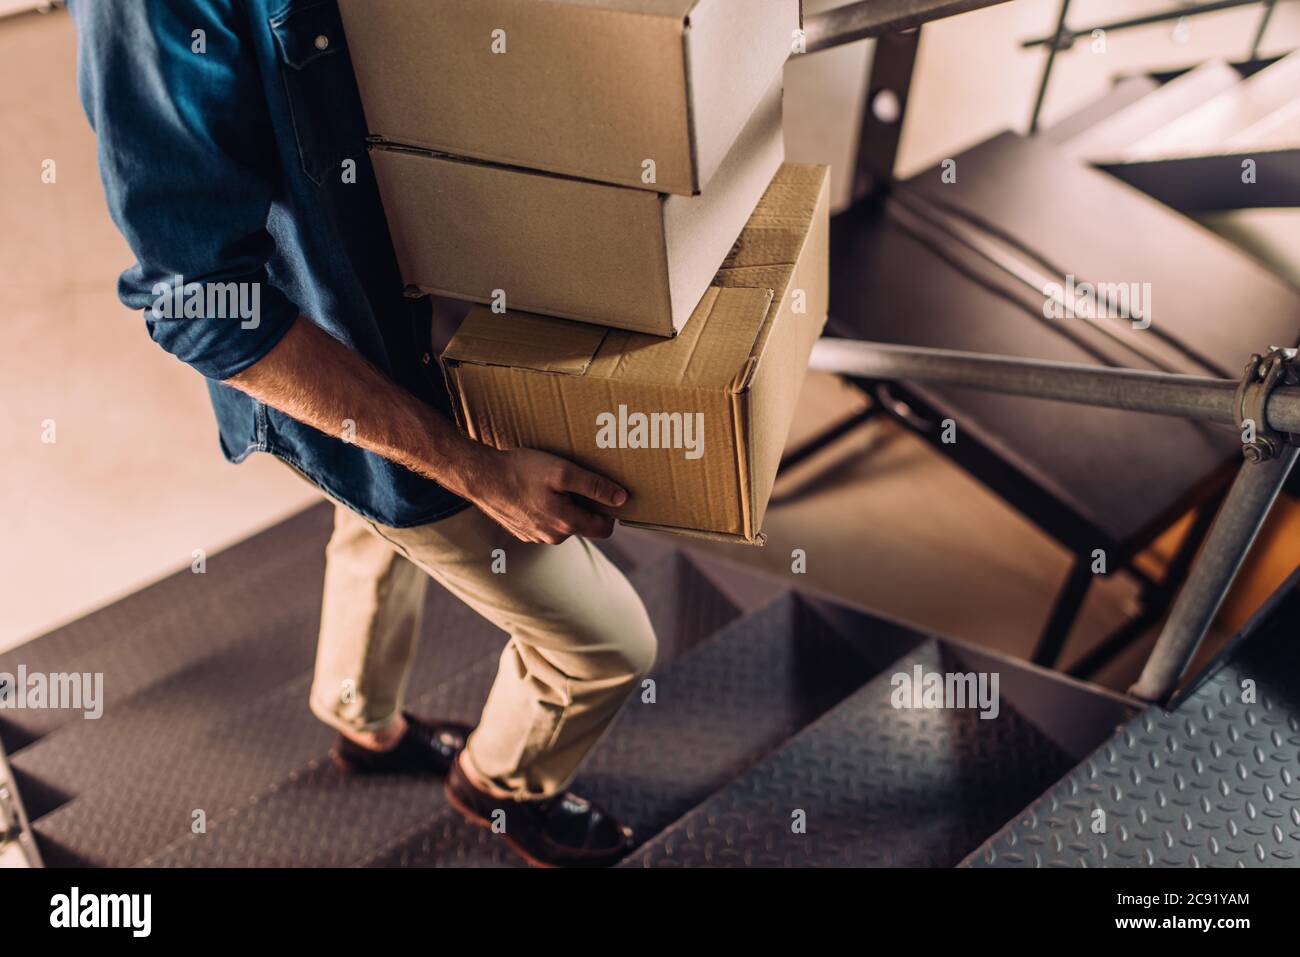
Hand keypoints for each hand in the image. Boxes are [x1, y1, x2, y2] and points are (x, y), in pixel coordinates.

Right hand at [463, 446, 627, 543]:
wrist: (481, 477)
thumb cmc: (522, 471)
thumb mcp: (563, 471)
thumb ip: (595, 486)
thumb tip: (622, 498)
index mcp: (567, 524)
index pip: (604, 529)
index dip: (609, 511)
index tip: (604, 491)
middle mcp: (553, 537)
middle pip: (583, 525)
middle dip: (584, 505)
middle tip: (573, 480)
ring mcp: (536, 537)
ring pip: (563, 523)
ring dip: (564, 506)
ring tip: (550, 483)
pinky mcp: (522, 532)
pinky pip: (545, 523)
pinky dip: (546, 509)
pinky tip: (535, 491)